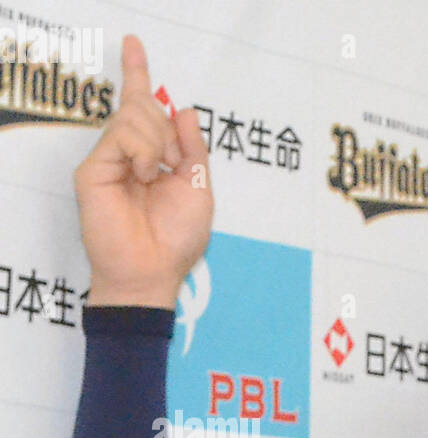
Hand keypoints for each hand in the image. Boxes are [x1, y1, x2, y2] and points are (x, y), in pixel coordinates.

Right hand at [74, 34, 212, 307]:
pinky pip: (124, 135)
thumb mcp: (199, 188)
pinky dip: (143, 152)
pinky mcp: (93, 168)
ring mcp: (108, 159)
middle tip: (169, 165)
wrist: (153, 270)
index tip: (134, 43)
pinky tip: (144, 175)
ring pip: (134, 116)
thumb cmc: (176, 238)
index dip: (138, 75)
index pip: (144, 108)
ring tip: (155, 176)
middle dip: (165, 129)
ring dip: (157, 142)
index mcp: (153, 157)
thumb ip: (193, 149)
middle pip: (144, 107)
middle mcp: (128, 154)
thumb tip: (183, 108)